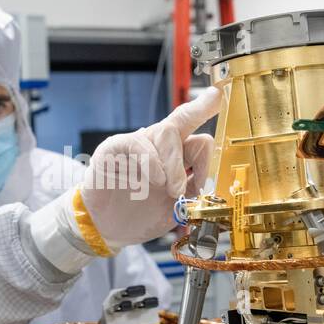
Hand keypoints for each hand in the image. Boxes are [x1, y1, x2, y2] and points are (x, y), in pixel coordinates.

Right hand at [77, 87, 221, 250]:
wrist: (106, 228)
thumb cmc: (141, 215)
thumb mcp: (175, 208)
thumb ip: (191, 193)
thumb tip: (207, 185)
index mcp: (175, 155)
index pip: (192, 128)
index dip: (204, 110)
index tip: (216, 95)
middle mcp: (157, 144)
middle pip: (183, 124)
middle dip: (193, 155)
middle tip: (181, 189)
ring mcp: (136, 144)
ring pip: (165, 132)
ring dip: (173, 163)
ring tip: (169, 189)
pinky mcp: (113, 149)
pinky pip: (137, 144)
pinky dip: (151, 162)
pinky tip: (154, 179)